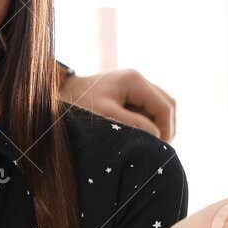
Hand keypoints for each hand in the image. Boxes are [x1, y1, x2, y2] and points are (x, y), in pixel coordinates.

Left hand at [57, 67, 176, 140]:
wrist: (60, 93)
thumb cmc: (79, 105)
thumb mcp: (106, 116)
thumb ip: (133, 124)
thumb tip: (157, 135)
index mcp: (135, 81)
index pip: (165, 107)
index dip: (166, 130)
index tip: (158, 149)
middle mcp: (138, 79)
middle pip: (167, 105)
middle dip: (166, 128)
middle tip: (157, 149)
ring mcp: (134, 84)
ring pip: (160, 107)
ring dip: (158, 125)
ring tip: (147, 143)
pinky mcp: (129, 92)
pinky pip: (149, 108)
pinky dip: (149, 122)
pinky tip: (137, 135)